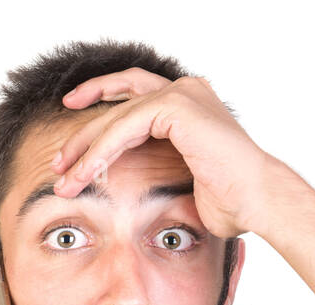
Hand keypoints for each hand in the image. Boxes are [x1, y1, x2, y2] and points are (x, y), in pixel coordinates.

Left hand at [49, 69, 275, 238]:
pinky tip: (86, 172)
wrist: (257, 203)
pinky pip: (125, 125)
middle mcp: (186, 91)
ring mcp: (183, 94)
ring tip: (63, 175)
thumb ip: (157, 168)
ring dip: (86, 146)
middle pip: (120, 100)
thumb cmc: (231, 202)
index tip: (72, 143)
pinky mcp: (178, 106)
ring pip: (118, 115)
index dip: (100, 114)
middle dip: (83, 131)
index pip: (133, 97)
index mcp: (189, 105)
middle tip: (57, 159)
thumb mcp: (183, 181)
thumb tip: (131, 185)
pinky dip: (102, 149)